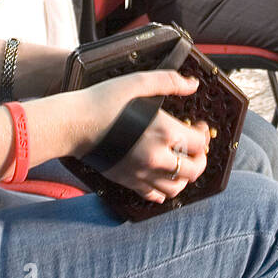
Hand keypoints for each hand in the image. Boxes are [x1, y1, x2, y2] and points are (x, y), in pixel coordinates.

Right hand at [77, 70, 208, 202]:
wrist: (73, 124)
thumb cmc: (103, 101)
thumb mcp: (137, 82)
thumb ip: (169, 82)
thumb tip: (192, 84)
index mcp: (164, 131)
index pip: (200, 142)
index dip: (204, 133)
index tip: (199, 126)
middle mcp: (157, 157)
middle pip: (194, 169)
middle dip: (201, 159)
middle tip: (195, 148)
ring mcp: (143, 173)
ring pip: (177, 187)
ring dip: (185, 177)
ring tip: (181, 163)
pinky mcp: (129, 181)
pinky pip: (154, 196)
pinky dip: (163, 191)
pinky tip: (161, 177)